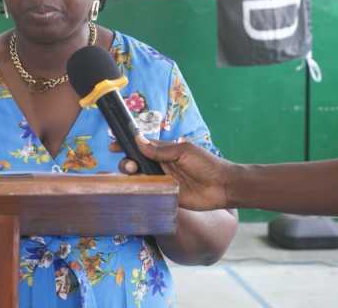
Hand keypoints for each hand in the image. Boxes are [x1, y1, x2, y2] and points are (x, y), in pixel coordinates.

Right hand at [108, 136, 231, 210]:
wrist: (224, 186)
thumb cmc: (207, 164)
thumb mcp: (183, 151)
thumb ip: (160, 149)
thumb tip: (138, 140)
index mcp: (165, 152)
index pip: (141, 146)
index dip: (126, 145)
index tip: (114, 146)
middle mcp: (161, 166)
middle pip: (136, 163)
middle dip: (127, 162)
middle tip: (130, 166)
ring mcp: (163, 181)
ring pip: (140, 178)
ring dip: (133, 176)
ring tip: (135, 175)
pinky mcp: (166, 196)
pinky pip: (150, 193)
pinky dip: (141, 191)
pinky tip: (137, 190)